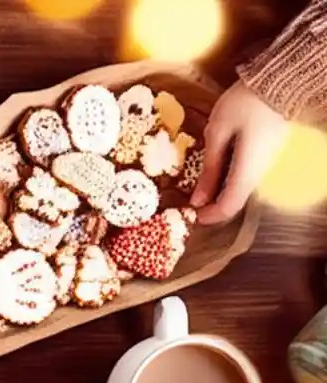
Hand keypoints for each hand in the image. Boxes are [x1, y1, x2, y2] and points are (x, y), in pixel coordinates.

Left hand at [191, 79, 288, 223]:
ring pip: (240, 190)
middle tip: (188, 199)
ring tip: (195, 183)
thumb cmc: (244, 104)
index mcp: (247, 170)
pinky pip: (245, 176)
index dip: (208, 216)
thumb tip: (197, 199)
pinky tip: (213, 168)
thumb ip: (209, 167)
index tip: (189, 213)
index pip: (229, 207)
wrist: (279, 82)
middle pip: (235, 201)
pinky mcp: (266, 155)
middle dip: (211, 206)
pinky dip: (226, 179)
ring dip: (218, 192)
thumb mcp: (218, 133)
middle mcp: (260, 173)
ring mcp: (266, 164)